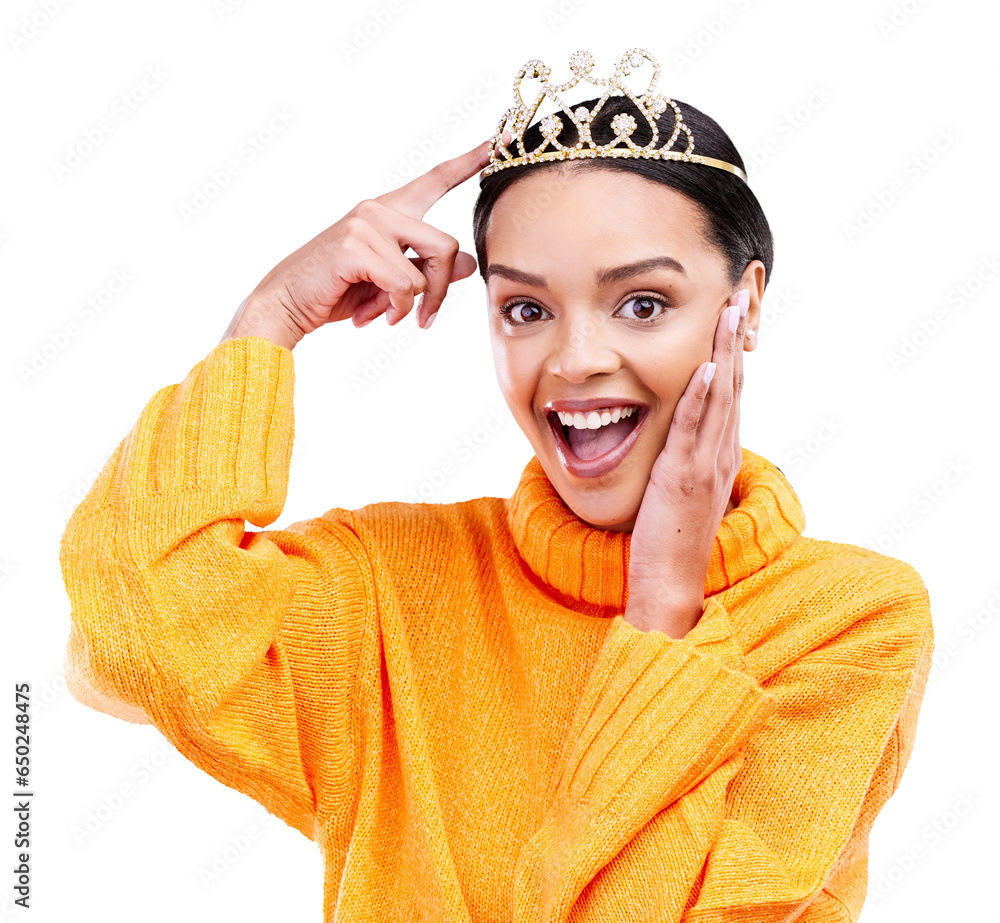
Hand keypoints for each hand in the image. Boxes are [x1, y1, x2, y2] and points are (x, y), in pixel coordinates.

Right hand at [223, 133, 508, 348]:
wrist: (286, 305)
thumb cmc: (336, 291)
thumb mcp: (390, 282)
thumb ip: (427, 269)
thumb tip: (468, 263)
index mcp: (388, 211)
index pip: (437, 179)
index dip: (472, 160)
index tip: (506, 138)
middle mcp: (379, 209)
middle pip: (447, 245)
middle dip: (442, 290)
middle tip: (424, 318)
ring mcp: (366, 223)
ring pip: (429, 268)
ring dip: (418, 304)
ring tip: (393, 317)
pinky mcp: (355, 246)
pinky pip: (406, 285)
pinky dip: (397, 309)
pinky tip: (373, 316)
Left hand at [624, 289, 749, 637]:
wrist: (670, 581)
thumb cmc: (670, 537)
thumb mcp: (681, 487)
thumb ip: (685, 455)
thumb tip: (677, 429)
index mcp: (720, 453)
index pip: (730, 390)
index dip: (733, 349)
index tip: (734, 313)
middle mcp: (721, 453)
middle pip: (734, 383)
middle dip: (736, 336)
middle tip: (741, 292)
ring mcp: (706, 465)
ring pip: (721, 398)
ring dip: (726, 351)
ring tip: (731, 311)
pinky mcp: (684, 478)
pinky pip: (695, 430)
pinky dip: (702, 396)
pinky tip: (708, 366)